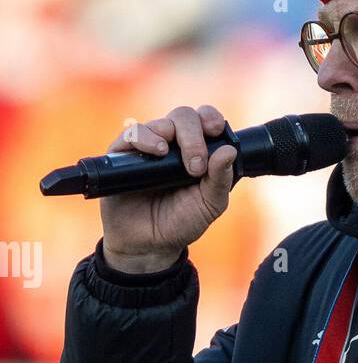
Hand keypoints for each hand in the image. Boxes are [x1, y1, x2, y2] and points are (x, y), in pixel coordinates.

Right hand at [99, 104, 236, 271]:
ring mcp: (146, 148)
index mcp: (196, 150)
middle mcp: (172, 144)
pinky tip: (156, 152)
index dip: (210, 117)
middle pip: (183, 117)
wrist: (150, 245)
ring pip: (159, 123)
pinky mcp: (122, 156)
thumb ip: (221, 179)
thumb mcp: (209, 205)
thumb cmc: (181, 222)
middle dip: (193, 134)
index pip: (203, 119)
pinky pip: (131, 134)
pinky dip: (144, 138)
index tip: (216, 129)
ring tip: (172, 158)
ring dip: (169, 134)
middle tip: (196, 164)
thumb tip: (229, 150)